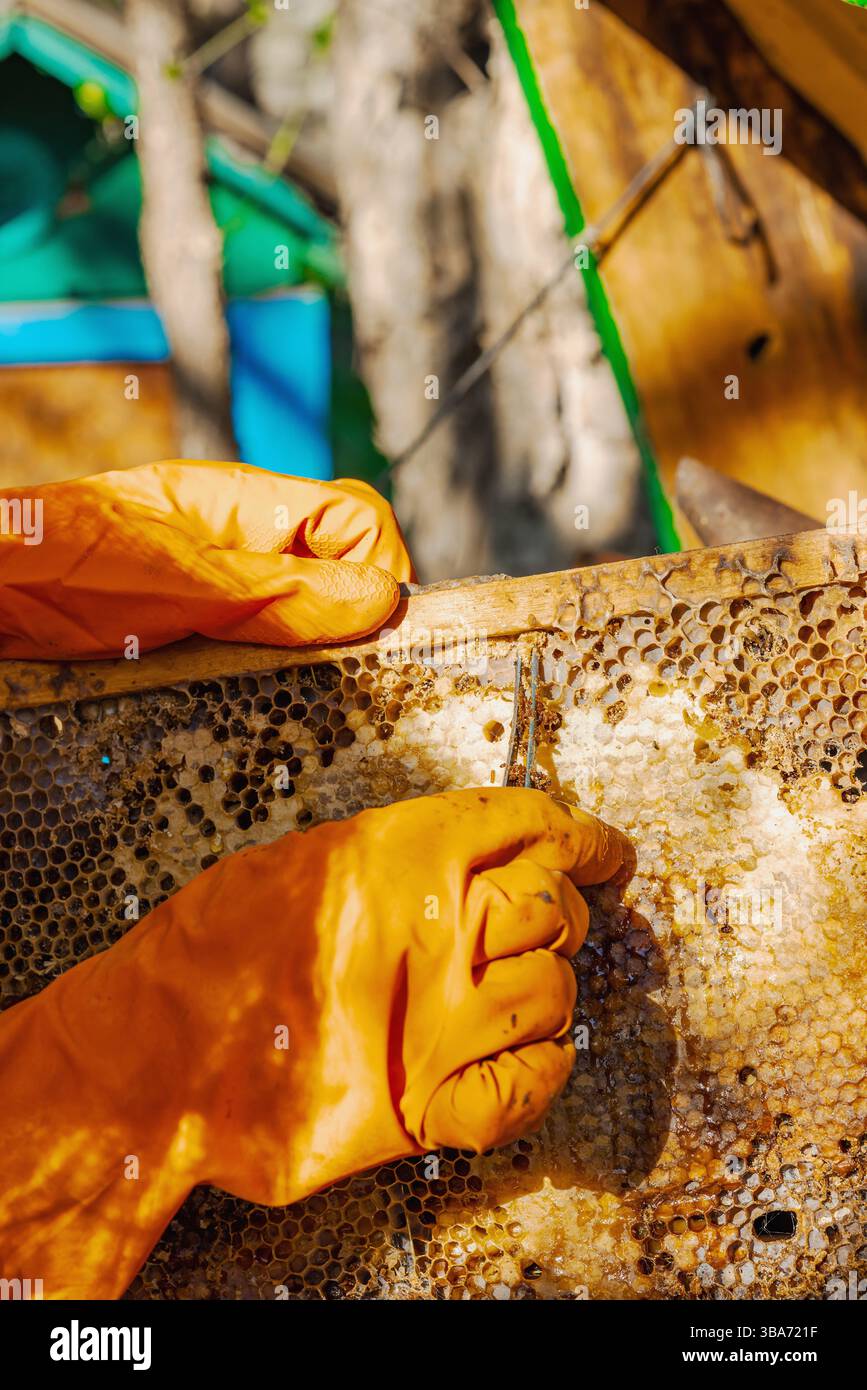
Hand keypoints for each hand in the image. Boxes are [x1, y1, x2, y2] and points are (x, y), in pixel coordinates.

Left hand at [0, 460, 412, 658]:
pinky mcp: (185, 630)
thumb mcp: (187, 585)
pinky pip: (251, 651)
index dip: (377, 570)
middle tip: (328, 676)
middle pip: (333, 571)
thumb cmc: (63, 571)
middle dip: (342, 624)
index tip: (368, 634)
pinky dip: (258, 678)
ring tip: (281, 693)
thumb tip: (381, 602)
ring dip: (300, 660)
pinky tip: (237, 702)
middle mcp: (237, 541)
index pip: (357, 518)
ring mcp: (212, 586)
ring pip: (296, 620)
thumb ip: (284, 593)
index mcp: (246, 505)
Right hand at [0, 789, 626, 1297]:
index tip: (611, 853)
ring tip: (523, 993)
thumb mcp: (302, 859)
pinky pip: (531, 1086)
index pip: (536, 828)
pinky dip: (548, 1069)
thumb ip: (395, 855)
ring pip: (556, 993)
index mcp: (404, 854)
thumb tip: (468, 860)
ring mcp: (442, 1022)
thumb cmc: (210, 950)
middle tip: (552, 924)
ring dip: (553, 991)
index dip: (587, 841)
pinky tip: (537, 1056)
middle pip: (555, 907)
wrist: (153, 1057)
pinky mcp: (430, 1106)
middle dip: (565, 914)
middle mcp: (438, 930)